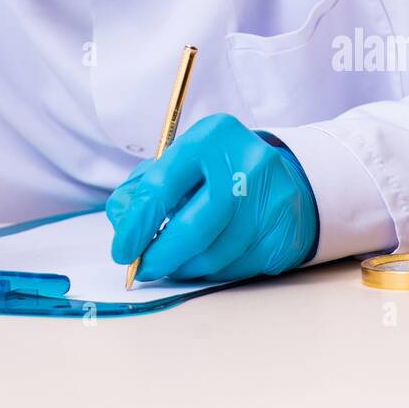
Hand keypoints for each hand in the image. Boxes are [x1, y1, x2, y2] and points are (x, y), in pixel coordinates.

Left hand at [106, 113, 318, 283]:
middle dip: (161, 255)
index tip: (122, 250)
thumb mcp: (178, 164)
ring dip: (187, 267)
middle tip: (143, 268)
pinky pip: (239, 268)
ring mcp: (273, 197)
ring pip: (216, 254)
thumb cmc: (217, 173)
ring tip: (177, 262)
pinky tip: (209, 260)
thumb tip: (121, 221)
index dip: (137, 224)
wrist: (281, 178)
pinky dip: (215, 271)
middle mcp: (247, 162)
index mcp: (213, 136)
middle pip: (193, 228)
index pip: (163, 184)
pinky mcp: (286, 230)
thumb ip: (142, 187)